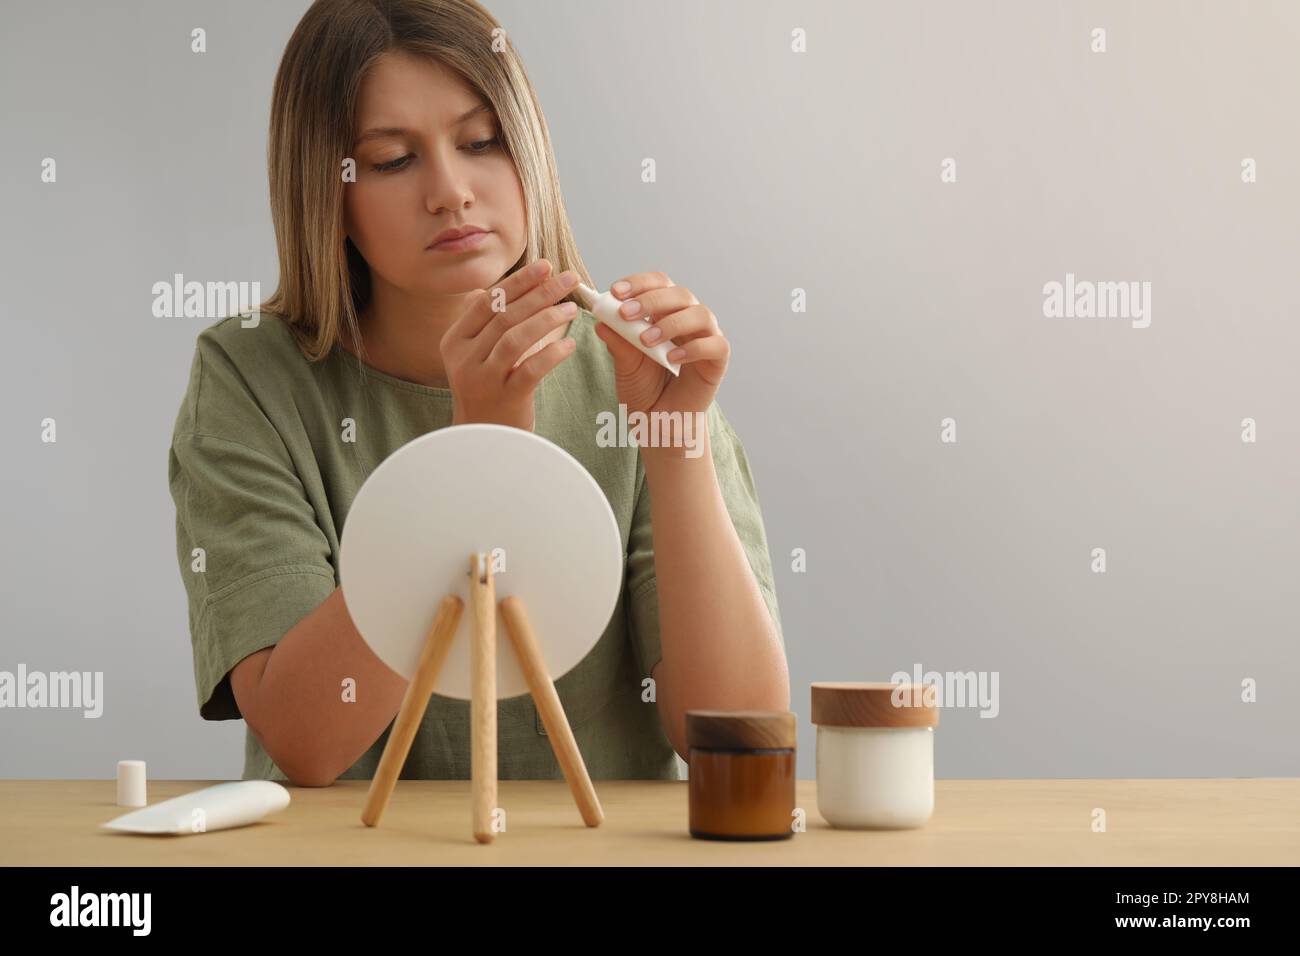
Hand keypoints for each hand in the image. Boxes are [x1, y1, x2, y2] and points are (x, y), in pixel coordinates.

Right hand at [442, 259, 579, 429]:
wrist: (483, 437)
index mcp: (455, 341)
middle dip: (539, 293)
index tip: (545, 266)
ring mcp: (482, 380)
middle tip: (568, 279)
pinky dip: (551, 354)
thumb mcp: (475, 355)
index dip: (518, 282)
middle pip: (504, 317)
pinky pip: (530, 370)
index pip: (487, 302)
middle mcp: (464, 358)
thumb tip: (492, 287)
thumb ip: (482, 324)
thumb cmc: (487, 389)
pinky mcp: (505, 399)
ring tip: (570, 308)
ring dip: (546, 319)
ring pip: (515, 340)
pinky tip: (569, 344)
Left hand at [592, 271, 728, 418]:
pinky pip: (715, 344)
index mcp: (665, 313)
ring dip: (671, 323)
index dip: (639, 283)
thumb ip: (618, 342)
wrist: (659, 424)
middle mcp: (688, 319)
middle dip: (651, 300)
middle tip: (626, 313)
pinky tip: (672, 359)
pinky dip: (693, 348)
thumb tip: (601, 320)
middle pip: (679, 294)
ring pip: (700, 314)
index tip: (615, 292)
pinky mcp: (718, 360)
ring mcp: (706, 338)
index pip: (658, 284)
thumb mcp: (625, 364)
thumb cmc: (644, 390)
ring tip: (647, 341)